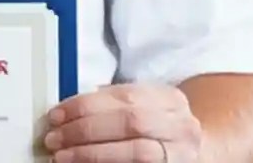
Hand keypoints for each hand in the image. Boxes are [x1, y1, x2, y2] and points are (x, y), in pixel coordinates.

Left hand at [42, 83, 202, 161]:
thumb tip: (67, 111)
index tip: (56, 115)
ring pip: (137, 153)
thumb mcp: (146, 106)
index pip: (124, 96)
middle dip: (86, 129)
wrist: (198, 153)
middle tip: (54, 138)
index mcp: (170, 99)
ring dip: (92, 154)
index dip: (86, 105)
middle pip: (131, 122)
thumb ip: (114, 104)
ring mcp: (181, 154)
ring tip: (63, 156)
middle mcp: (181, 126)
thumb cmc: (159, 128)